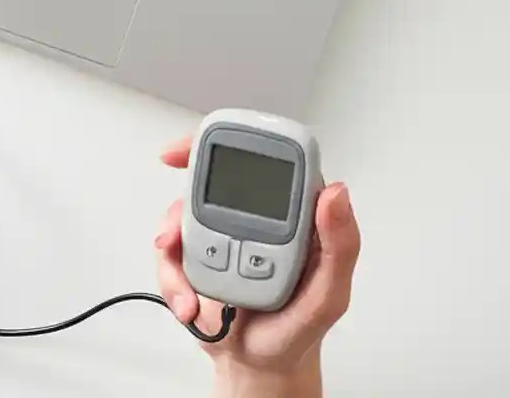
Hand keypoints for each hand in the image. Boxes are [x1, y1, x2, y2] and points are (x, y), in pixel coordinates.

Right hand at [154, 138, 360, 397]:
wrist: (260, 366)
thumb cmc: (299, 328)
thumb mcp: (330, 294)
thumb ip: (340, 245)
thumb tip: (337, 194)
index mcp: (294, 213)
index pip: (267, 161)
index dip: (234, 142)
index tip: (202, 148)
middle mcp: (255, 216)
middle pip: (209, 182)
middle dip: (182, 207)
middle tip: (174, 235)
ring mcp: (222, 235)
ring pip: (182, 217)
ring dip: (173, 251)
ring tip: (189, 291)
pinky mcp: (196, 257)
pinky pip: (169, 254)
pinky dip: (170, 278)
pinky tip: (188, 302)